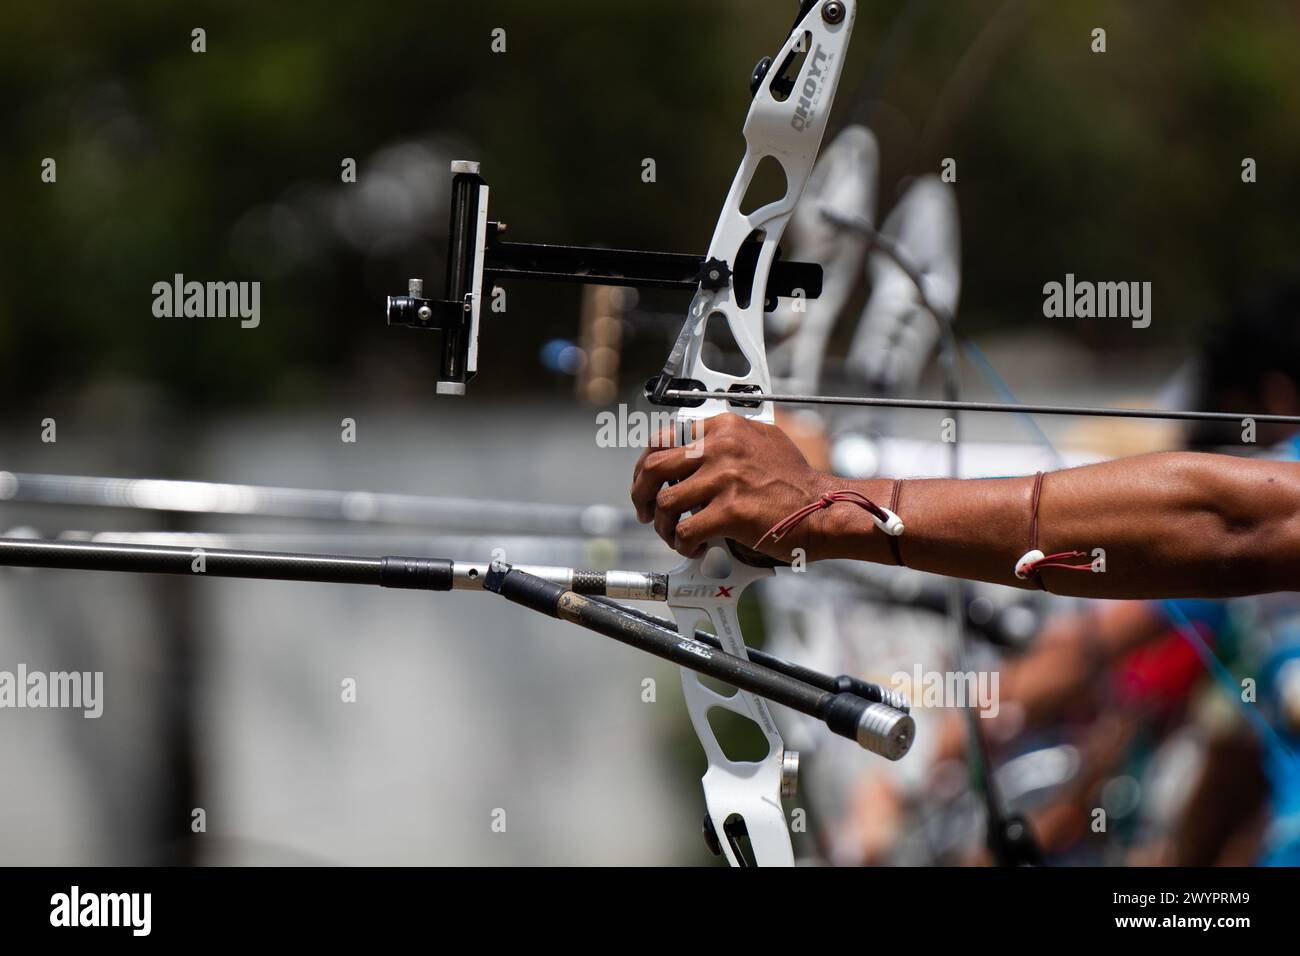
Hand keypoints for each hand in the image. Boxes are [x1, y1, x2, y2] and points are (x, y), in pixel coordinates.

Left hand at [629, 413, 836, 559]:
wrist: (823, 508)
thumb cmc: (795, 482)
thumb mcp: (762, 441)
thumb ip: (726, 440)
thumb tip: (691, 450)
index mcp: (725, 428)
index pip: (664, 438)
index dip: (647, 463)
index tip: (647, 481)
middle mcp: (722, 447)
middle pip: (655, 467)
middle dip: (641, 494)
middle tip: (646, 512)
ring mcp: (726, 479)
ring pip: (665, 503)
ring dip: (664, 526)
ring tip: (675, 536)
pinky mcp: (731, 511)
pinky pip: (686, 531)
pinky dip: (684, 545)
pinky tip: (696, 547)